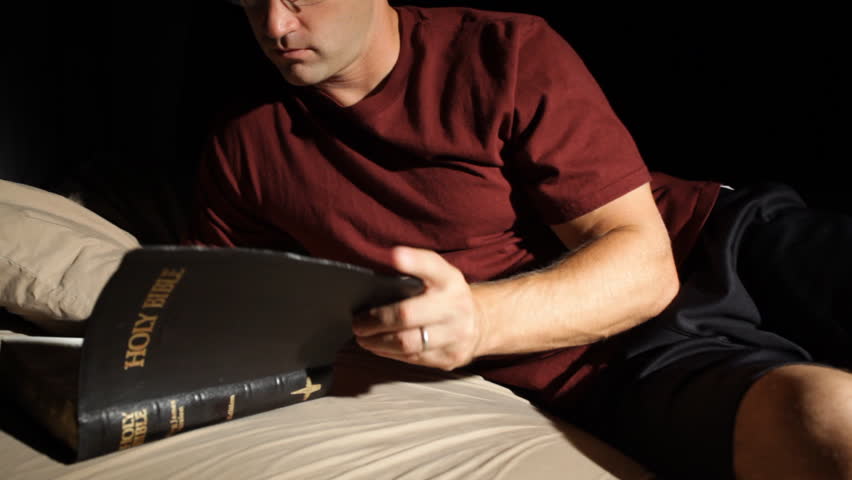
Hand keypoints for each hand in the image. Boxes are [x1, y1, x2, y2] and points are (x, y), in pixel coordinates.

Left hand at [352, 246, 485, 370]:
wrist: (479, 324)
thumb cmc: (445, 296)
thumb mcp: (438, 276)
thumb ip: (415, 273)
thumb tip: (371, 283)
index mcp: (449, 279)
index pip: (431, 266)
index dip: (413, 261)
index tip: (394, 255)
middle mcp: (456, 305)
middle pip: (407, 314)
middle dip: (375, 320)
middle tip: (357, 323)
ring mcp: (455, 334)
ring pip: (406, 343)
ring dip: (377, 341)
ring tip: (363, 337)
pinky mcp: (449, 357)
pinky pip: (411, 358)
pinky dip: (389, 352)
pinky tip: (379, 347)